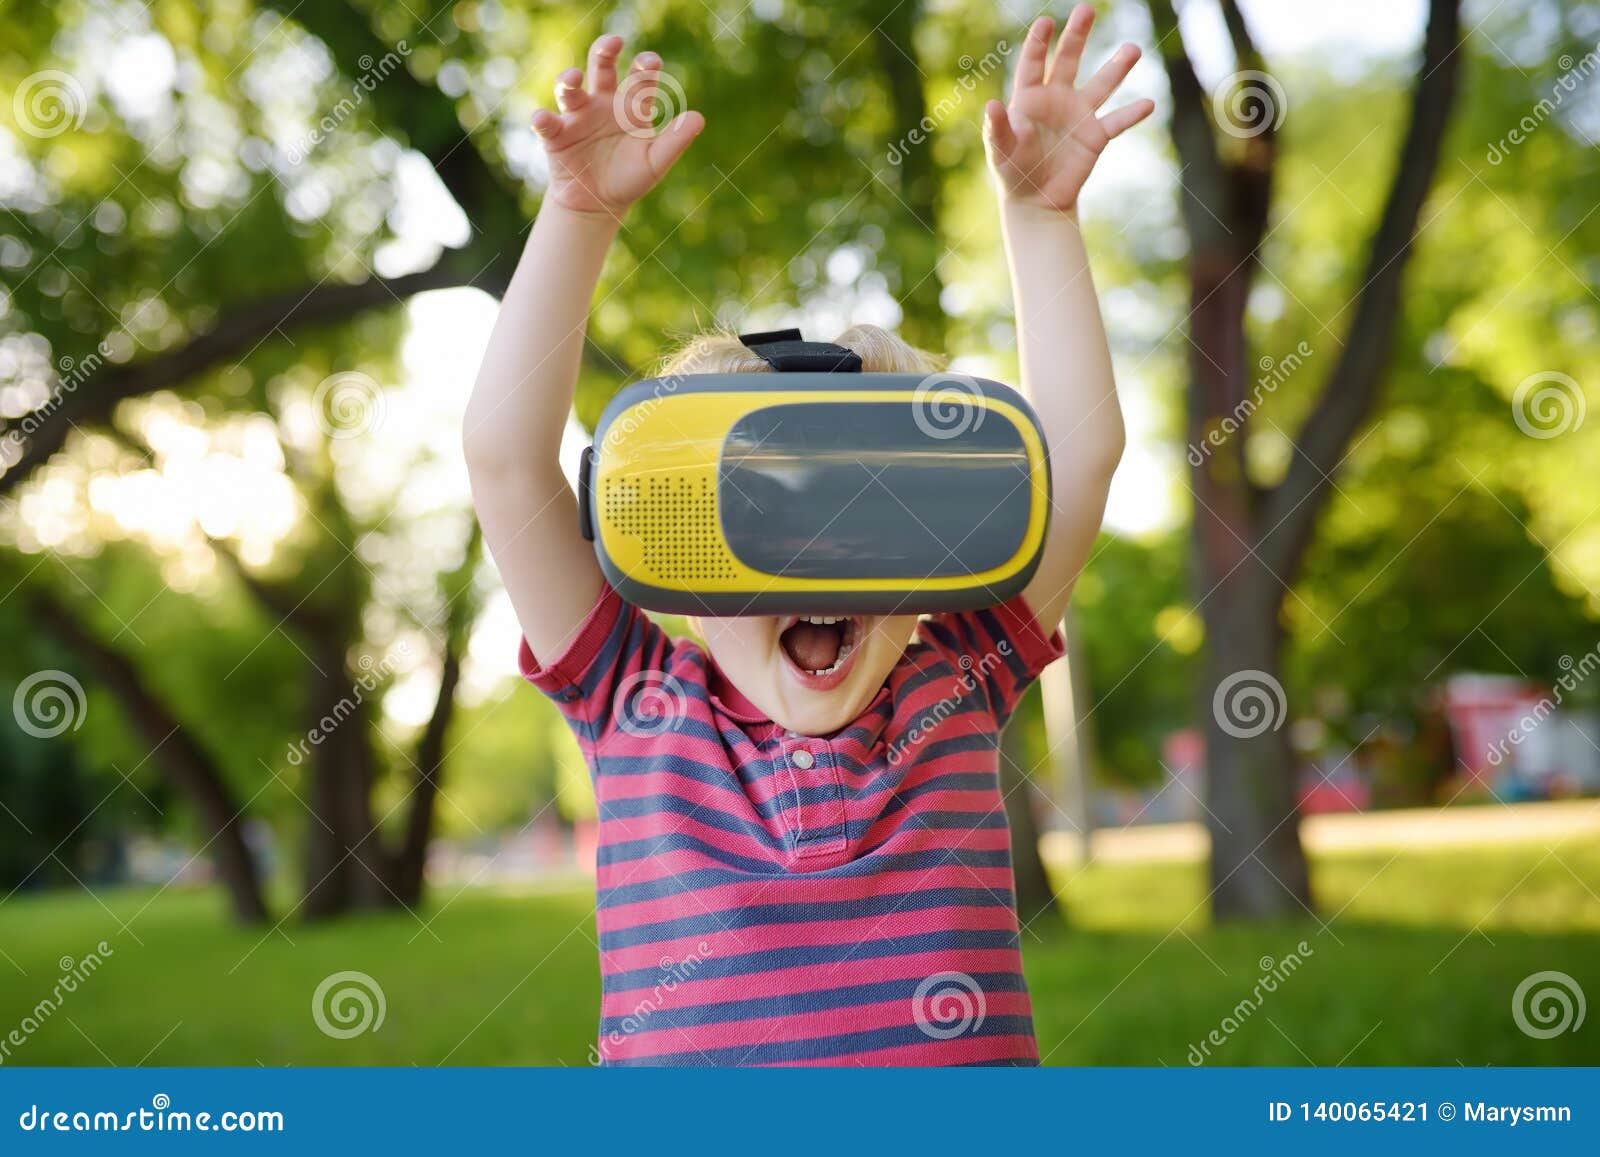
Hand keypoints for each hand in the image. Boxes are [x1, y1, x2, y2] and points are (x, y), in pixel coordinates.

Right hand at [532, 35, 704, 217]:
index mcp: (630, 105)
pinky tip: (543, 119)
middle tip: (613, 43)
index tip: (651, 62)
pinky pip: (546, 124)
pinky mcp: (555, 135)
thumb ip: (675, 140)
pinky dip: (542, 120)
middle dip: (605, 52)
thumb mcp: (655, 162)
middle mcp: (603, 102)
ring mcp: (577, 116)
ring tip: (573, 78)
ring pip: (570, 89)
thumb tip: (698, 118)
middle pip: (602, 68)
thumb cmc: (629, 178)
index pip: (640, 78)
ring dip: (569, 80)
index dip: (645, 66)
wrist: (598, 204)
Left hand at [984, 7, 1153, 212]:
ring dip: (1117, 67)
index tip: (1046, 22)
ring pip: (1101, 84)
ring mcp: (1079, 114)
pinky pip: (1117, 121)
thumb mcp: (1000, 151)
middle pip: (1068, 60)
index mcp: (1030, 98)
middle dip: (1077, 36)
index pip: (1033, 63)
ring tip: (1133, 49)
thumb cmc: (1012, 172)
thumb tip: (992, 105)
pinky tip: (1148, 104)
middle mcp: (1057, 98)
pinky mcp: (1095, 136)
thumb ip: (998, 128)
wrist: (1036, 200)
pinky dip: (1132, 114)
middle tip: (1087, 10)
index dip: (1038, 42)